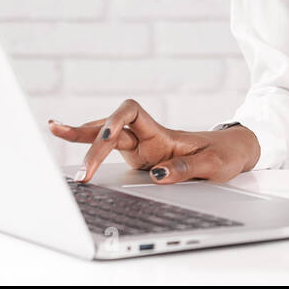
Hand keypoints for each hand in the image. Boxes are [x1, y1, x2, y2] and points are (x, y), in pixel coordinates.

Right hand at [48, 98, 257, 184]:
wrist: (233, 151)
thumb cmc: (224, 155)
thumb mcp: (213, 166)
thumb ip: (185, 170)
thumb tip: (156, 175)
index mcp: (162, 132)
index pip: (131, 113)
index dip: (114, 121)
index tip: (106, 141)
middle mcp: (147, 135)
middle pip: (110, 125)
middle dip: (86, 134)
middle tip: (64, 144)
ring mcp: (141, 145)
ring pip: (106, 136)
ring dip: (82, 136)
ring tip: (54, 129)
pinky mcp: (139, 157)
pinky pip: (110, 150)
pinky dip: (92, 149)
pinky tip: (73, 140)